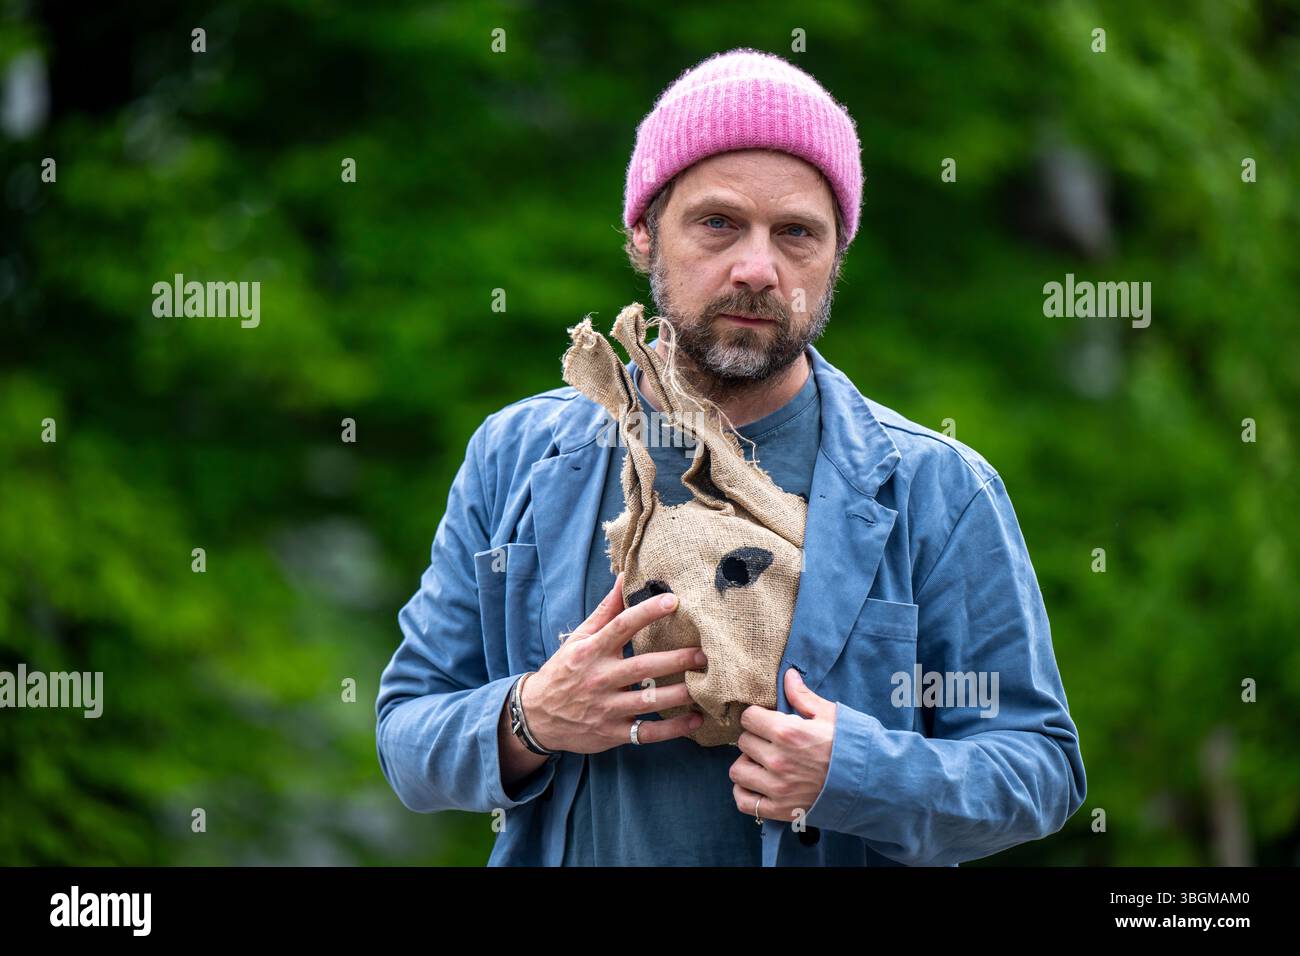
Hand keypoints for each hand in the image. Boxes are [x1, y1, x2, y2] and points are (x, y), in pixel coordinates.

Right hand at [522, 572, 706, 753]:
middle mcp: (599, 678)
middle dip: (676, 659)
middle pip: (643, 666)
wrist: (538, 716)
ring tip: (706, 686)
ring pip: (649, 701)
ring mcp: (606, 708)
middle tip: (703, 653)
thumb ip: (606, 610)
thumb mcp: (579, 638)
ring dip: (680, 695)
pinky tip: (695, 720)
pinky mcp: (612, 733)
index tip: (674, 600)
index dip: (647, 612)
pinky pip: (647, 733)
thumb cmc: (565, 670)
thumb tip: (625, 577)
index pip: (621, 626)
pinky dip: (673, 729)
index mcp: (591, 650)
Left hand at [730, 667, 836, 825]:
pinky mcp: (779, 809)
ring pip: (737, 770)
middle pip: (743, 742)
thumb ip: (802, 696)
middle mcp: (778, 760)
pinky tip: (758, 784)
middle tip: (770, 742)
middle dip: (755, 739)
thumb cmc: (851, 746)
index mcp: (788, 732)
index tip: (768, 722)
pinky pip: (743, 800)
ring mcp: (777, 787)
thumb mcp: (830, 715)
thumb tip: (788, 675)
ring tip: (763, 763)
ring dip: (748, 764)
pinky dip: (745, 791)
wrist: (871, 784)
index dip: (758, 717)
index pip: (748, 717)